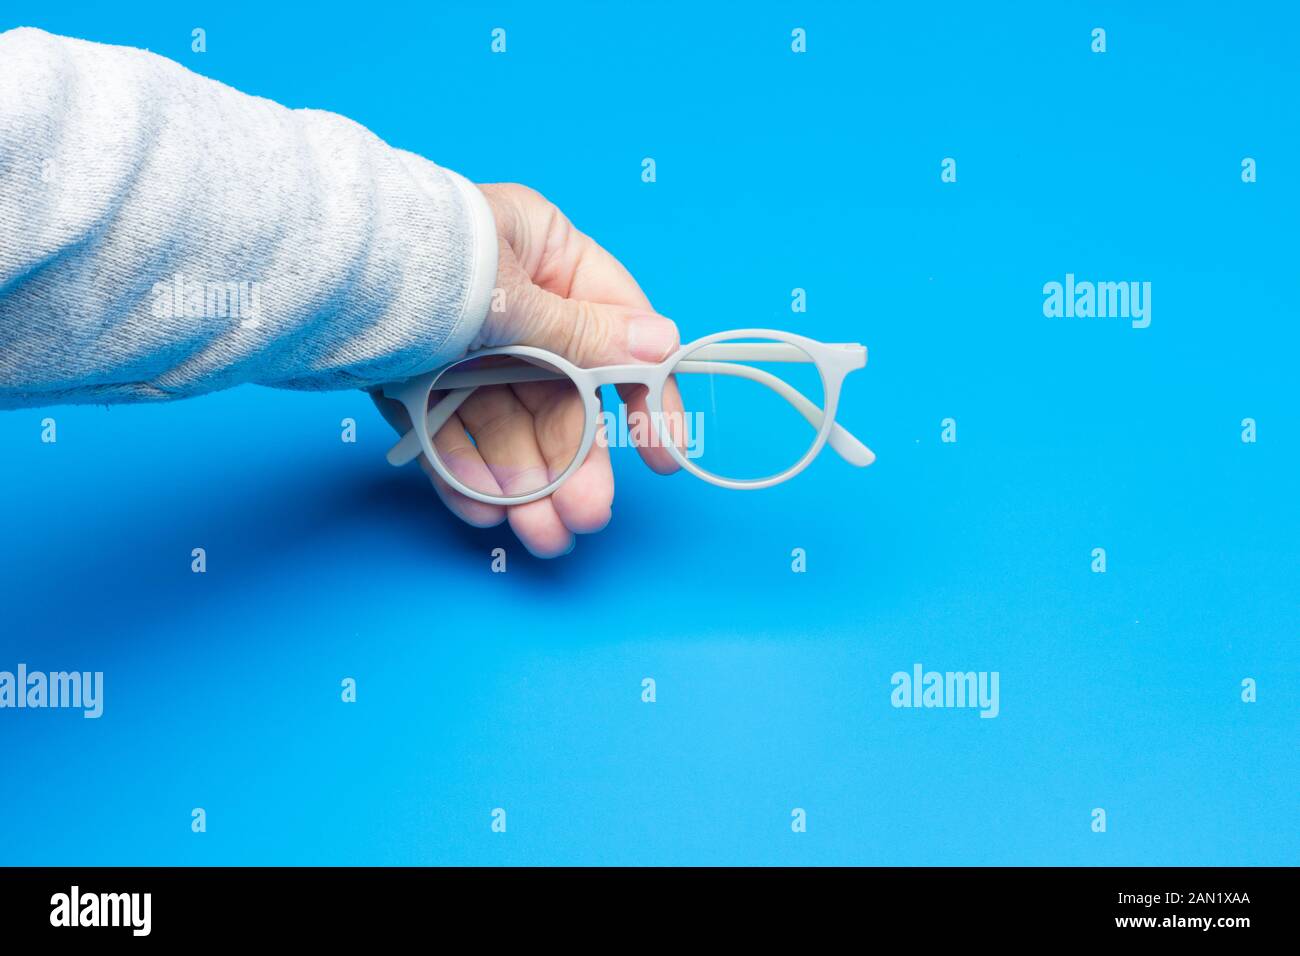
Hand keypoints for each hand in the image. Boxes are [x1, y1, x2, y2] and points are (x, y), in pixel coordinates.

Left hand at [373, 183, 681, 557]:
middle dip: (573, 463)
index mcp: (546, 255)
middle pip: (560, 393)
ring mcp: (462, 341)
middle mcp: (512, 300)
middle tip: (583, 519)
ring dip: (526, 482)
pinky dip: (467, 472)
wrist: (302, 275)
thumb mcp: (513, 302)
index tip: (664, 456)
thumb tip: (662, 346)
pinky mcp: (414, 374)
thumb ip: (585, 336)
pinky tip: (481, 512)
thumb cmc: (416, 264)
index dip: (647, 397)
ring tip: (537, 538)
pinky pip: (454, 431)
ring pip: (508, 423)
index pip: (618, 331)